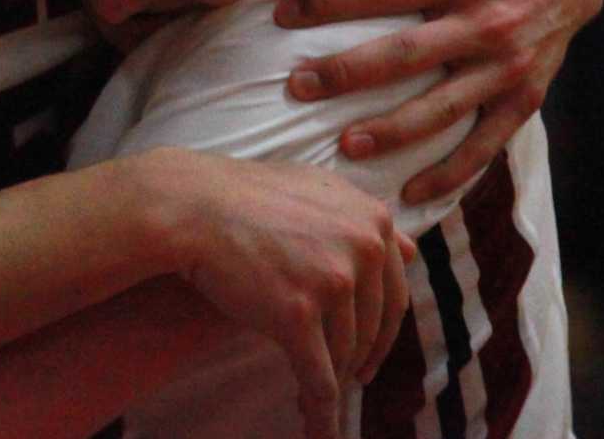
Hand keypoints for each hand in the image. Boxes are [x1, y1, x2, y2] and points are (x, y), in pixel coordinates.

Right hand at [137, 151, 410, 438]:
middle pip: (373, 328)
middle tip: (348, 378)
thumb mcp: (315, 189)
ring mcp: (333, 279)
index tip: (369, 353)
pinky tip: (317, 429)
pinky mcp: (297, 312)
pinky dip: (321, 414)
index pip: (394, 293)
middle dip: (360, 360)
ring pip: (345, 354)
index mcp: (373, 219)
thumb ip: (361, 220)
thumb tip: (412, 251)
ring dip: (334, 382)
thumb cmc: (244, 196)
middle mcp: (363, 246)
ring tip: (315, 399)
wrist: (191, 205)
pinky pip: (318, 378)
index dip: (382, 332)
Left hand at [274, 0, 602, 204]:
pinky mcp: (525, 96)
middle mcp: (486, 23)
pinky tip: (413, 192)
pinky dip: (453, 173)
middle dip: (345, 74)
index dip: (327, 3)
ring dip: (393, 132)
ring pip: (442, 109)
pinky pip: (487, 144)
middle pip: (404, 56)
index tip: (282, 14)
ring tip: (345, 147)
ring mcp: (507, 66)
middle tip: (296, 87)